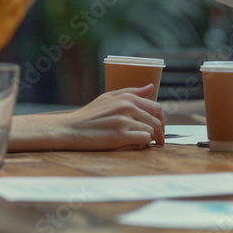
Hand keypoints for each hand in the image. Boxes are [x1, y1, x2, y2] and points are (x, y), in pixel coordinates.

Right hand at [10, 85, 164, 151]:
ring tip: (145, 143)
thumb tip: (151, 86)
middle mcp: (127, 107)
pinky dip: (144, 144)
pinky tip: (136, 145)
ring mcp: (124, 121)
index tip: (160, 127)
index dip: (161, 119)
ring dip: (152, 139)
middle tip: (159, 140)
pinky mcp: (120, 136)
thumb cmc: (89, 114)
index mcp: (126, 97)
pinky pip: (144, 140)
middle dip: (161, 132)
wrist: (71, 129)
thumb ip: (131, 92)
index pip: (156, 107)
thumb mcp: (108, 97)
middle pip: (157, 120)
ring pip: (152, 130)